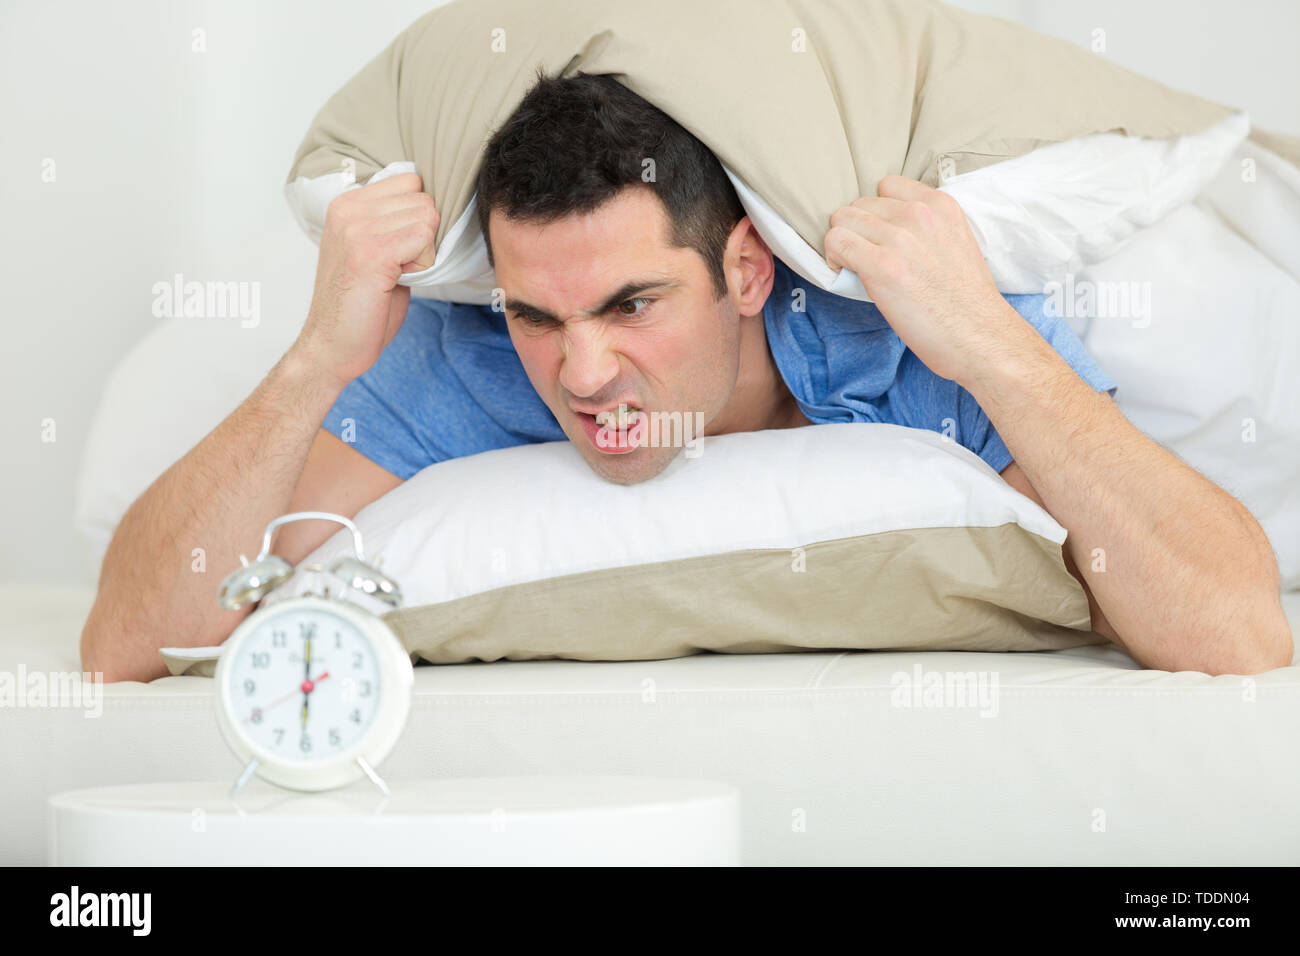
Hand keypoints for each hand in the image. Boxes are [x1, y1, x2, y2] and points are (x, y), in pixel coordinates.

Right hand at [294, 172, 439, 387]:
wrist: (332, 346)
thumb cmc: (359, 305)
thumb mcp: (373, 250)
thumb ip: (394, 223)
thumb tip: (432, 204)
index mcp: (347, 204)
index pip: (411, 181)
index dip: (418, 218)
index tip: (399, 248)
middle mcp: (348, 210)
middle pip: (424, 199)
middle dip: (424, 236)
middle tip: (397, 266)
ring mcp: (357, 229)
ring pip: (428, 218)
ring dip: (423, 252)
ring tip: (395, 274)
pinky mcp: (370, 253)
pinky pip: (424, 239)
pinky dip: (422, 265)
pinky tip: (397, 281)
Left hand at [824, 175, 1017, 384]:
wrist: (979, 335)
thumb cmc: (965, 301)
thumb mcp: (956, 242)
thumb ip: (925, 228)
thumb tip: (885, 230)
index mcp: (940, 205)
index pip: (887, 186)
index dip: (877, 212)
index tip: (879, 235)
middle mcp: (919, 215)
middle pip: (859, 204)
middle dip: (857, 230)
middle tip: (864, 256)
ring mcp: (899, 238)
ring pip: (842, 220)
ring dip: (842, 243)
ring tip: (854, 266)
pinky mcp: (881, 266)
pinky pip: (836, 242)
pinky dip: (834, 258)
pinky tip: (846, 274)